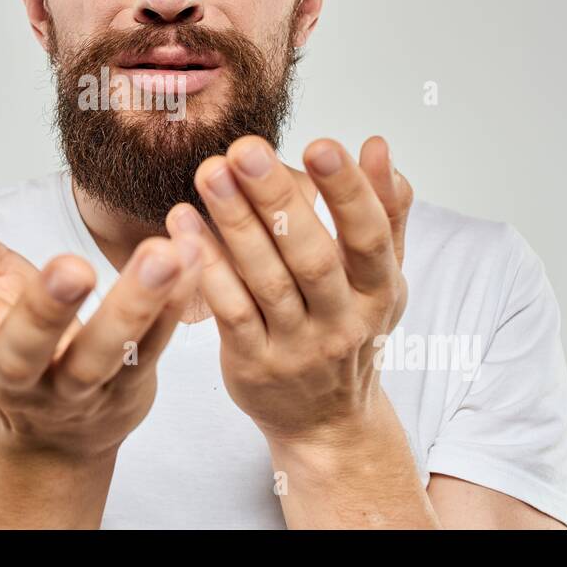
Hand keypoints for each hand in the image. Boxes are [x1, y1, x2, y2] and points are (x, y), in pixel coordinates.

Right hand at [0, 157, 203, 460]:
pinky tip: (189, 263)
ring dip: (131, 307)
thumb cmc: (11, 332)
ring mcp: (73, 392)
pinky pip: (149, 352)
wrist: (57, 428)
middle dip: (47, 310)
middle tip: (72, 268)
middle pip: (25, 352)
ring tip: (160, 257)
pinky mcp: (124, 393)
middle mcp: (16, 375)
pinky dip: (170, 310)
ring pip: (99, 358)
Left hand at [165, 135, 412, 449]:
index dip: (348, 191)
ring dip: (234, 224)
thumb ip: (384, 211)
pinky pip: (229, 311)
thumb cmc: (350, 329)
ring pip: (265, 282)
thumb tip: (377, 146)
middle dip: (277, 199)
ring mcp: (297, 347)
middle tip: (245, 148)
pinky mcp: (252, 364)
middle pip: (311, 257)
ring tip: (209, 173)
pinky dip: (206, 268)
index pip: (369, 236)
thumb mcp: (381, 278)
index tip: (320, 144)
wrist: (327, 422)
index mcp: (379, 292)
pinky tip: (182, 226)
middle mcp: (343, 322)